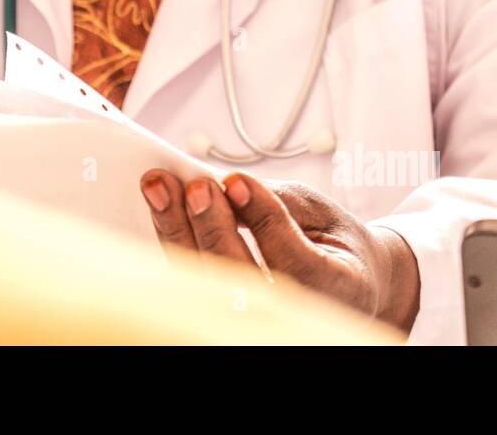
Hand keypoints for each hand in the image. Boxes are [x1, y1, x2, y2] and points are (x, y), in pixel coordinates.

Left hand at [139, 170, 419, 331]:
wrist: (337, 276)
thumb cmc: (329, 240)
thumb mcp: (320, 212)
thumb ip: (279, 202)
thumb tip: (229, 186)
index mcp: (335, 287)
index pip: (294, 261)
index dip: (264, 220)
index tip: (237, 181)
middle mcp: (295, 314)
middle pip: (242, 279)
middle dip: (213, 227)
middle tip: (196, 186)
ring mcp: (254, 315)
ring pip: (205, 282)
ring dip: (177, 230)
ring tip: (159, 187)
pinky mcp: (219, 305)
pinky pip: (188, 277)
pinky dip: (171, 236)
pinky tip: (160, 204)